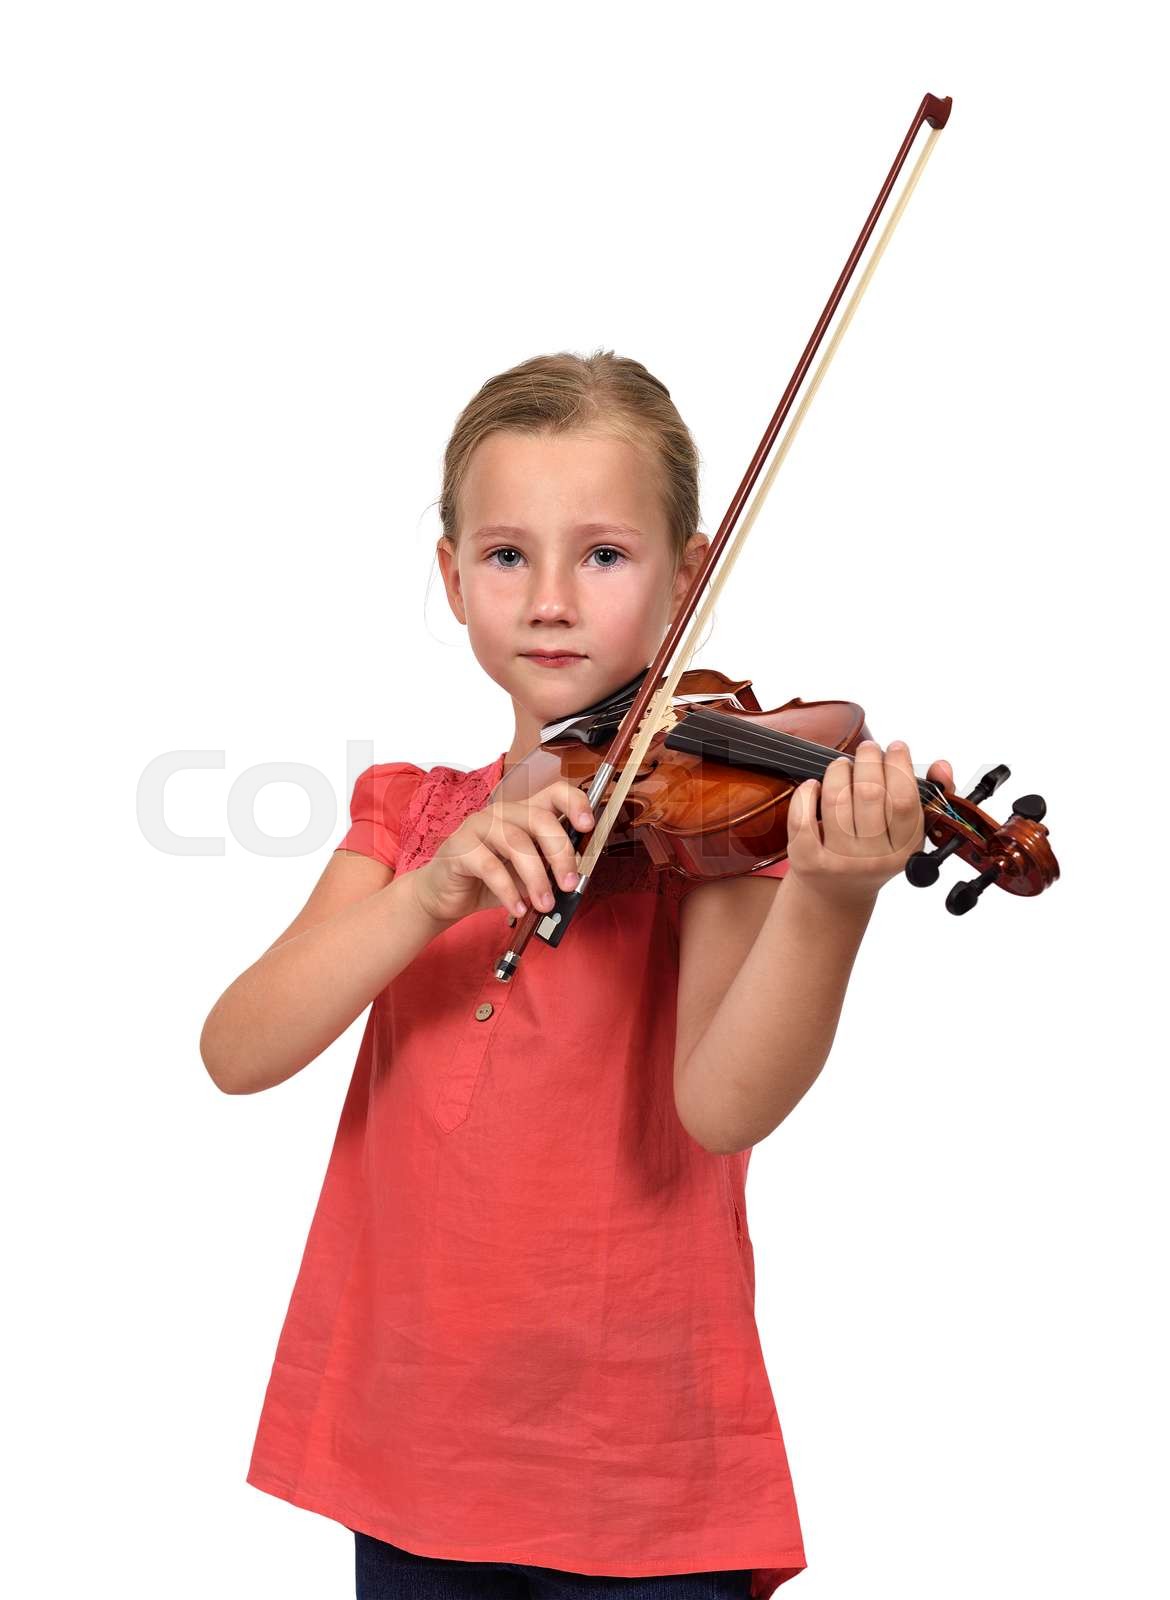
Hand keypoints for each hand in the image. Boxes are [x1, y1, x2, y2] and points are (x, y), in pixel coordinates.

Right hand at [406, 778, 594, 925]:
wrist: (444, 895)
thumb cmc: (489, 881)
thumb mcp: (527, 875)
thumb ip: (548, 870)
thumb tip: (574, 879)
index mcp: (524, 813)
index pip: (555, 793)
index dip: (575, 803)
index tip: (588, 825)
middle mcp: (502, 812)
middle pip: (540, 819)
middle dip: (561, 854)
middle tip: (569, 884)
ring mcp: (479, 826)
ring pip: (516, 842)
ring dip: (536, 878)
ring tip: (544, 905)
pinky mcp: (460, 847)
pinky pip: (490, 866)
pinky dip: (509, 891)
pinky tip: (518, 908)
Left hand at [785, 740, 954, 908]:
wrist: (838, 893)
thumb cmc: (876, 853)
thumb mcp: (908, 832)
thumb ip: (931, 796)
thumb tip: (942, 765)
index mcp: (904, 850)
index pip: (906, 801)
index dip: (900, 767)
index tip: (895, 747)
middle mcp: (873, 858)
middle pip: (870, 793)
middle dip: (868, 759)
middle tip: (868, 748)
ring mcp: (839, 860)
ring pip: (836, 799)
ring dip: (838, 770)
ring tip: (842, 765)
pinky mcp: (808, 860)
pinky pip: (802, 817)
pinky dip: (807, 793)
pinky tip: (814, 786)